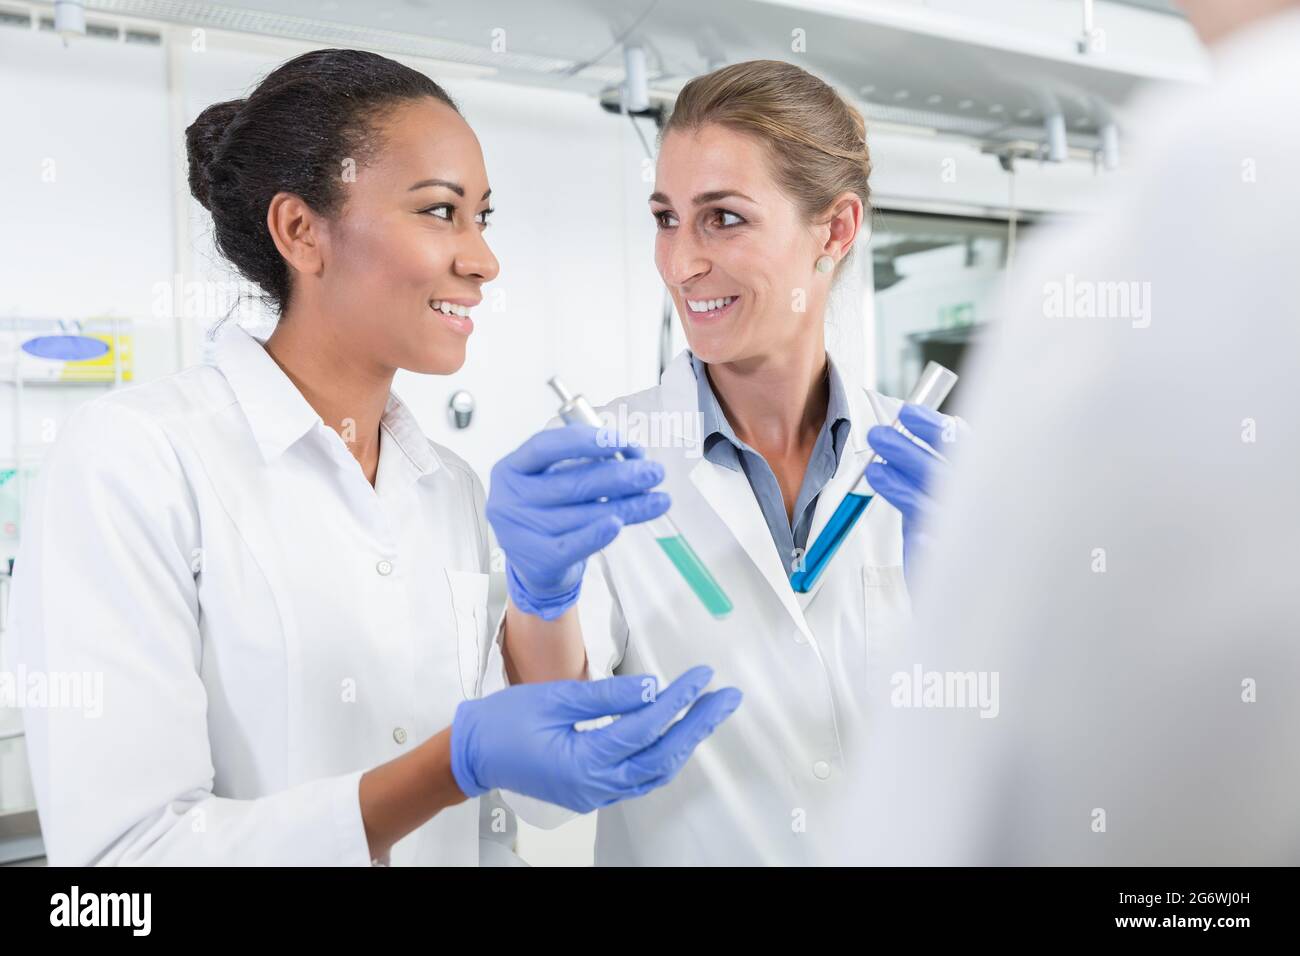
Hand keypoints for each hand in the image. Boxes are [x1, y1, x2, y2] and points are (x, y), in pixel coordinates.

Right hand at [450, 666, 742, 812]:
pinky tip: (676, 734)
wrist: (473, 753)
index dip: (677, 701)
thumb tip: (651, 689)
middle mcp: (595, 786)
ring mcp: (594, 793)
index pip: (645, 728)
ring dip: (685, 742)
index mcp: (584, 762)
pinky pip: (638, 777)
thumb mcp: (555, 697)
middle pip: (662, 756)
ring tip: (709, 712)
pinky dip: (662, 755)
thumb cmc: (504, 722)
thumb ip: (607, 695)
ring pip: (654, 772)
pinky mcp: (591, 790)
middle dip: (698, 726)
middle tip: (726, 698)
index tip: (701, 678)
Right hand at [487, 424, 670, 619]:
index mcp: (512, 469)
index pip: (545, 446)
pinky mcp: (538, 561)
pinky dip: (598, 533)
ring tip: (657, 500)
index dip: (584, 440)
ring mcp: (520, 532)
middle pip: (572, 483)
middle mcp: (511, 499)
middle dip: (620, 475)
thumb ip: (587, 464)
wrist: (535, 563)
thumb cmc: (549, 511)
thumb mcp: (554, 479)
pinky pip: (574, 545)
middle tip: (653, 472)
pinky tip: (620, 523)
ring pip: (582, 514)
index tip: (620, 440)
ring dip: (626, 505)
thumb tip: (633, 455)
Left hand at [865, 404, 967, 580]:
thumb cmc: (945, 538)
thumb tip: (899, 430)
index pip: (961, 445)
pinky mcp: (951, 565)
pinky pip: (940, 548)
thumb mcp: (934, 498)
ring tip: (875, 470)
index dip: (934, 426)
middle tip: (878, 435)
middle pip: (945, 470)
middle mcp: (980, 505)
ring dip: (902, 483)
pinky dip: (930, 537)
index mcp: (980, 482)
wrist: (960, 591)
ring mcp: (969, 535)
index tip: (907, 413)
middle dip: (908, 450)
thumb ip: (923, 468)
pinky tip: (917, 528)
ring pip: (934, 503)